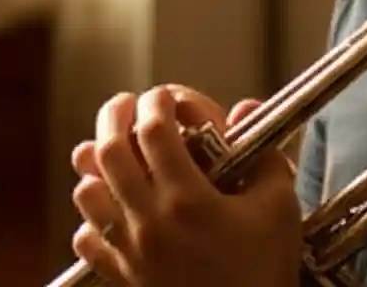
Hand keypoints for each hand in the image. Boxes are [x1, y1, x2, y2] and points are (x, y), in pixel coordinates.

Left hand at [69, 85, 300, 286]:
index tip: (164, 96)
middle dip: (115, 116)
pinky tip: (108, 212)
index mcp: (188, 199)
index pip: (154, 130)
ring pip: (87, 193)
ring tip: (112, 156)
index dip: (156, 102)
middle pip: (109, 150)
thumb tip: (249, 110)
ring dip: (96, 167)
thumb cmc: (264, 273)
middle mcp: (150, 221)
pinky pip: (87, 240)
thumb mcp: (280, 210)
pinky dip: (90, 219)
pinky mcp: (123, 278)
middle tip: (126, 105)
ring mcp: (130, 250)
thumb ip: (265, 158)